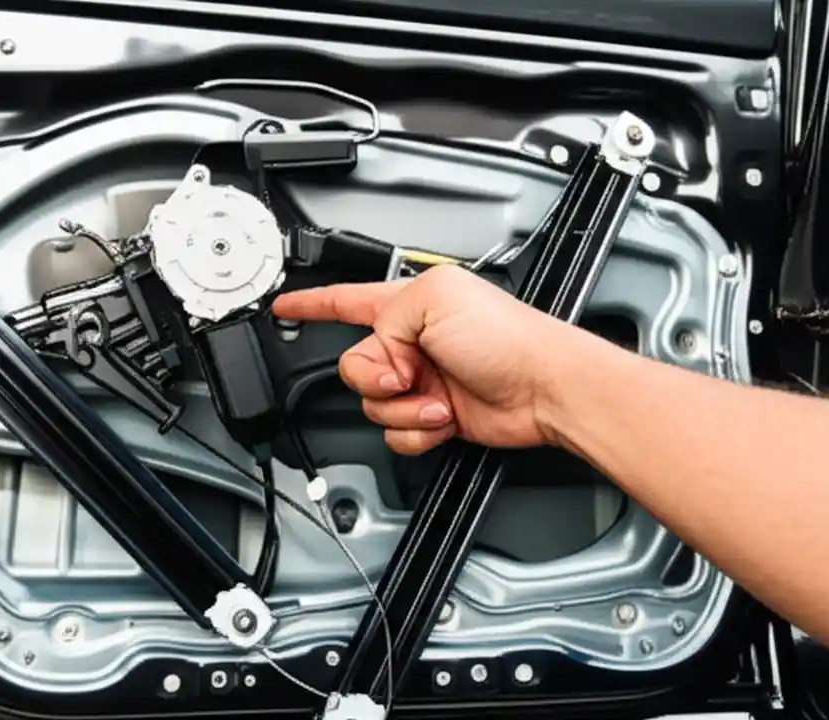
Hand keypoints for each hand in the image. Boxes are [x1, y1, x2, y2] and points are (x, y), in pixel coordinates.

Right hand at [272, 264, 588, 454]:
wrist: (543, 388)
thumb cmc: (508, 337)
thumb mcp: (436, 301)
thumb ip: (387, 319)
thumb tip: (381, 353)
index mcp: (408, 305)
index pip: (345, 300)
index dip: (312, 304)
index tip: (284, 306)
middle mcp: (412, 343)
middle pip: (354, 366)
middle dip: (376, 376)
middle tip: (406, 375)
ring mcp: (422, 382)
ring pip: (374, 405)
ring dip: (405, 408)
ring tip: (438, 399)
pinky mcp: (434, 417)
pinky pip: (396, 434)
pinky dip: (417, 432)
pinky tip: (443, 419)